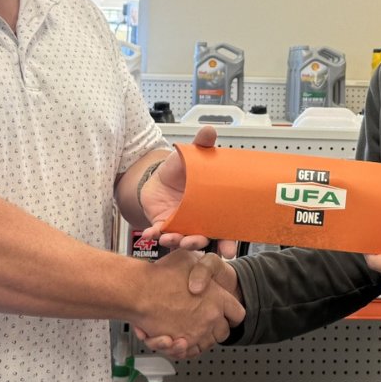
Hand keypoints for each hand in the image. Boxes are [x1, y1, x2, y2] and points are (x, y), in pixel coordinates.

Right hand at [136, 254, 242, 358]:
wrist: (138, 292)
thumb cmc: (160, 275)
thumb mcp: (187, 258)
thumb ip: (200, 266)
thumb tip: (202, 268)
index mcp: (218, 298)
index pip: (238, 313)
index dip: (232, 313)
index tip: (226, 313)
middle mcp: (211, 318)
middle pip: (224, 332)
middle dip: (216, 328)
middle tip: (204, 320)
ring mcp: (197, 333)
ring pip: (207, 344)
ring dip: (199, 339)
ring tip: (187, 328)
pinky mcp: (181, 344)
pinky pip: (189, 353)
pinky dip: (184, 348)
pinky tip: (175, 337)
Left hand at [140, 126, 236, 257]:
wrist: (157, 175)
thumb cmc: (180, 170)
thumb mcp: (191, 157)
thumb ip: (201, 146)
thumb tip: (209, 130)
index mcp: (211, 208)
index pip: (224, 228)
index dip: (228, 241)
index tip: (229, 251)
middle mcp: (198, 220)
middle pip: (204, 239)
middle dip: (200, 244)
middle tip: (197, 242)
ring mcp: (180, 224)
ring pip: (183, 240)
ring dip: (179, 242)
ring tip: (173, 239)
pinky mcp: (163, 224)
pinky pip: (160, 234)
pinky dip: (155, 235)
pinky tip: (151, 233)